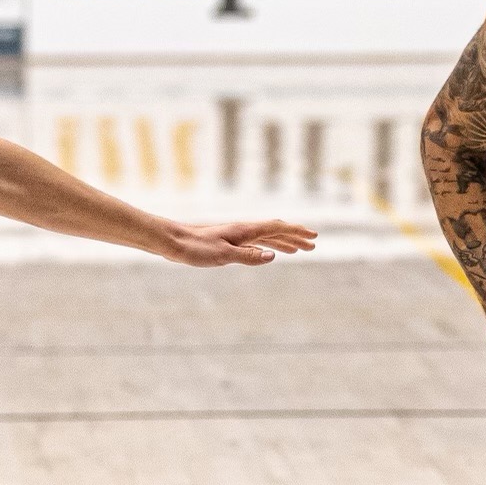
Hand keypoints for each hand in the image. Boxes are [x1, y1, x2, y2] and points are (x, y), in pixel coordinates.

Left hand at [162, 219, 317, 266]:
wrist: (172, 241)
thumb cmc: (195, 248)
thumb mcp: (223, 255)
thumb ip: (249, 255)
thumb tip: (273, 256)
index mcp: (245, 231)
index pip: (277, 228)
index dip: (296, 232)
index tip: (313, 237)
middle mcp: (243, 230)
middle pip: (275, 231)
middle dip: (295, 237)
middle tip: (313, 245)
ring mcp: (236, 235)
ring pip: (266, 236)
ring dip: (283, 242)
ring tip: (297, 250)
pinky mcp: (228, 241)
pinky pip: (255, 242)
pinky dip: (268, 245)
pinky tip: (269, 251)